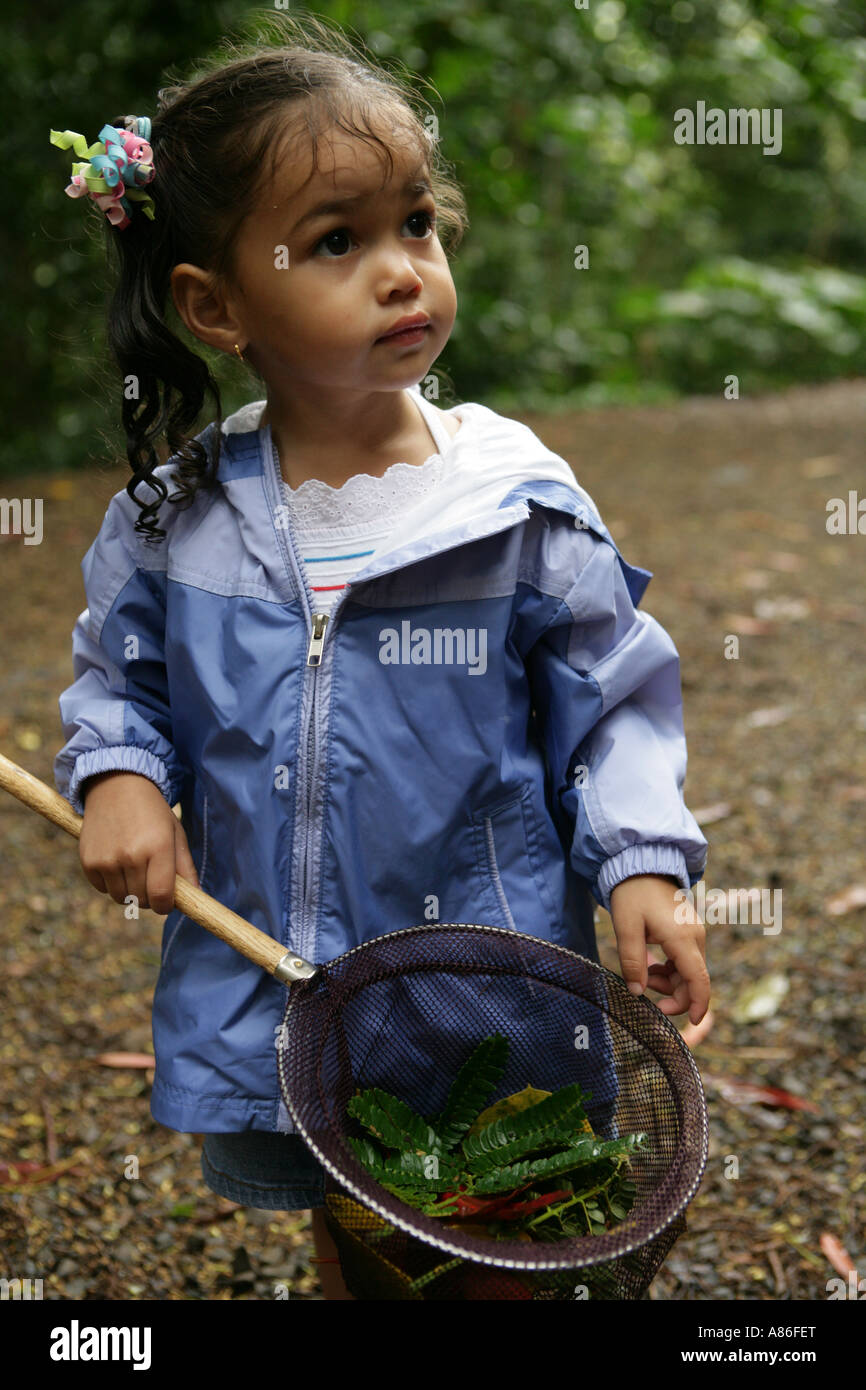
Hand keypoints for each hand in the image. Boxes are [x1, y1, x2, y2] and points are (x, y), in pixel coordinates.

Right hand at [79, 771, 199, 914]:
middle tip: (151, 879)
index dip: (165, 906)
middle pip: (141, 900)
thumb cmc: (151, 811)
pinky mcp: (88, 861)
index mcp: (158, 847)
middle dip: (149, 897)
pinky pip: (102, 889)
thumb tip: (195, 894)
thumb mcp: (175, 832)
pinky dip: (110, 883)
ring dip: (130, 891)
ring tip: (134, 868)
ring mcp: (107, 859)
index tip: (166, 902)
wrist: (115, 784)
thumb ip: (185, 866)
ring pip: (121, 898)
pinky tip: (116, 862)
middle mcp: (131, 855)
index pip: (162, 896)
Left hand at [608, 873, 708, 1025]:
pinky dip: (668, 969)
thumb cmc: (632, 894)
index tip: (693, 1024)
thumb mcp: (626, 928)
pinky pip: (684, 960)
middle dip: (672, 994)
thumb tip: (638, 993)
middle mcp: (695, 937)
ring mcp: (694, 934)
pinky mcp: (688, 932)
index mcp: (682, 938)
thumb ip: (632, 962)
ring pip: (688, 972)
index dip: (698, 1005)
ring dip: (667, 981)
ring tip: (641, 972)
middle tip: (642, 991)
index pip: (698, 980)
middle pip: (693, 980)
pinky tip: (649, 964)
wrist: (641, 865)